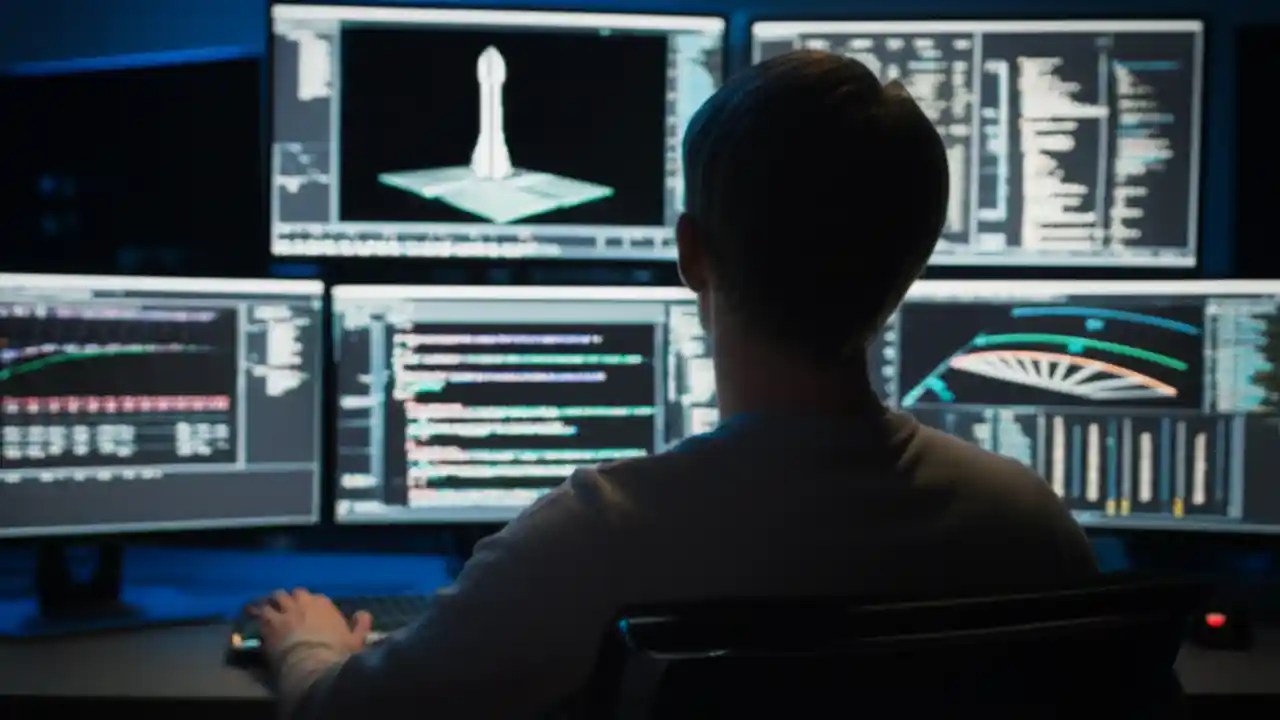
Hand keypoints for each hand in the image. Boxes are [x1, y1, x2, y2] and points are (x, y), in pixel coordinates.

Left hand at [252, 588, 373, 657]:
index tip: (310, 613)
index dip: (312, 605)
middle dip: (291, 599)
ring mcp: (284, 611)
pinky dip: (258, 613)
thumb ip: (361, 624)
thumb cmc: (336, 653)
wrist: (312, 663)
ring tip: (269, 609)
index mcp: (324, 604)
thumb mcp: (356, 640)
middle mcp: (303, 602)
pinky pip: (260, 612)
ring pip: (276, 597)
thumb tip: (364, 613)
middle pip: (294, 593)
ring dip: (273, 602)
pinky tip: (254, 616)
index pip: (316, 597)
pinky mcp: (268, 623)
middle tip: (287, 608)